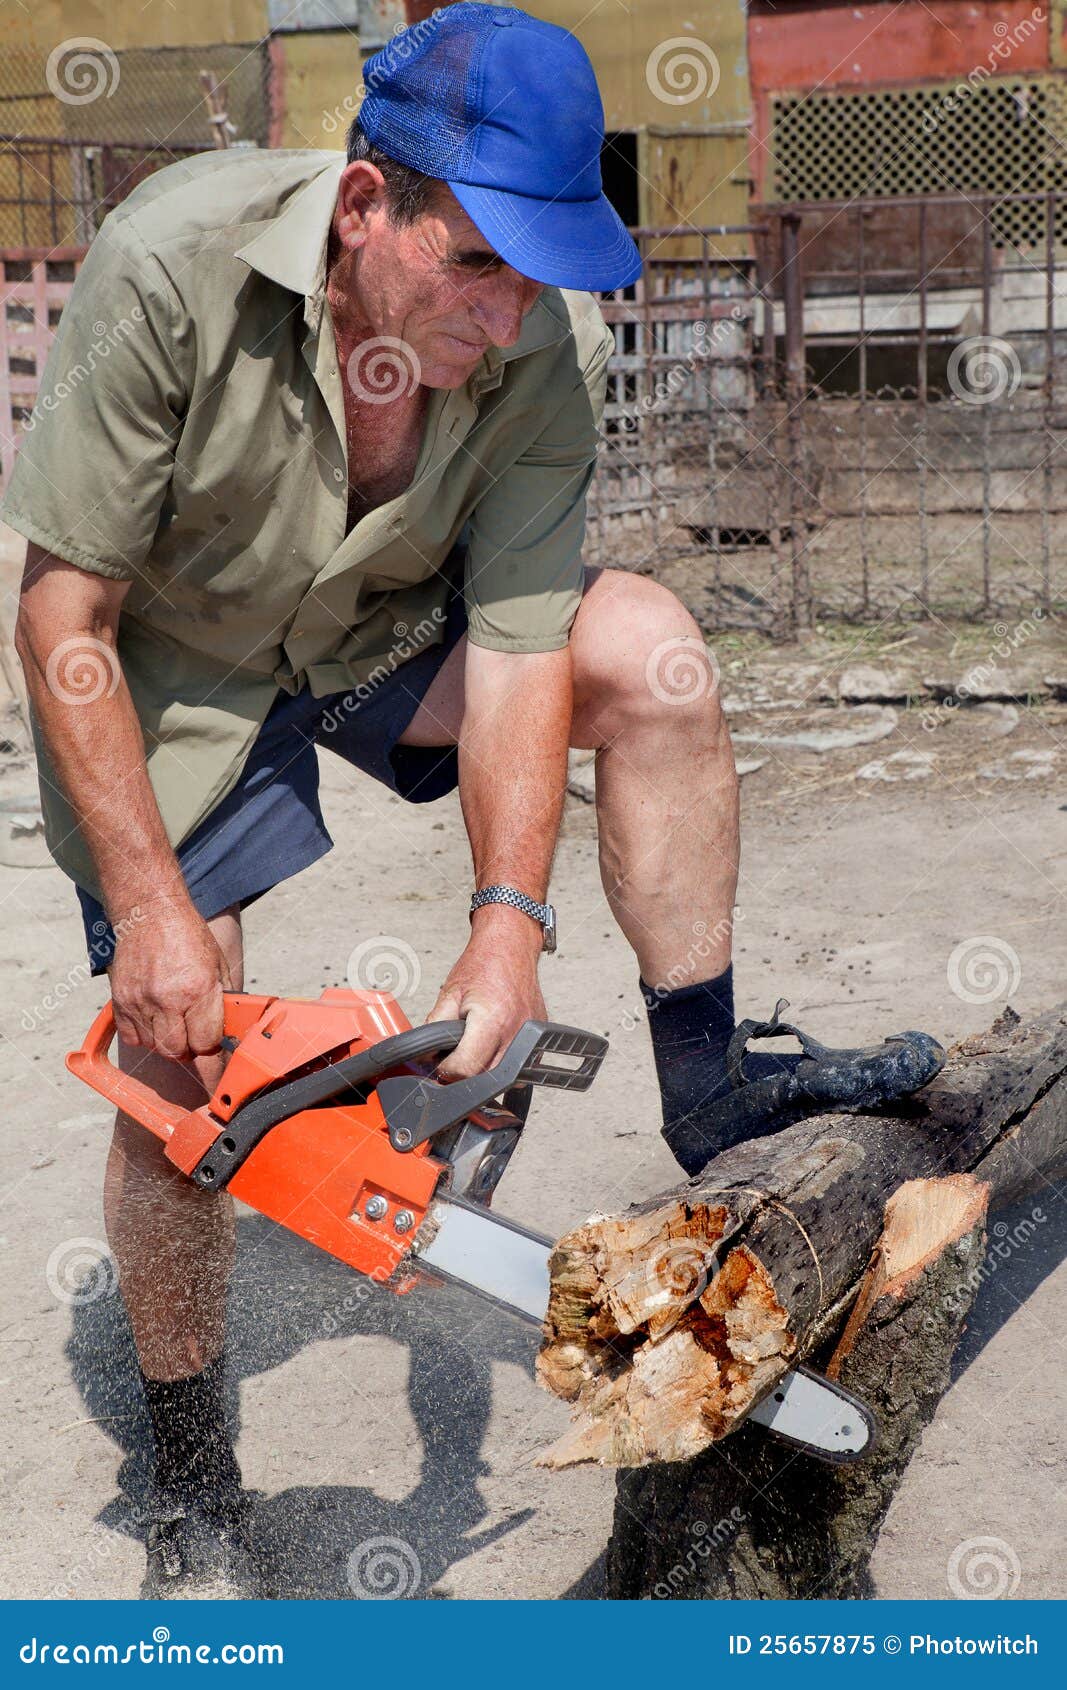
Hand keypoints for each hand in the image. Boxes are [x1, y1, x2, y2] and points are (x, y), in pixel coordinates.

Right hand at [109, 899, 231, 1060]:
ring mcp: (140, 1001)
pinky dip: (143, 1036)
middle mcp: (167, 999)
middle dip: (188, 1048)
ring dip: (166, 1042)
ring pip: (154, 1047)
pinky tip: (153, 1020)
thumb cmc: (187, 936)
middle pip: (177, 1051)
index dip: (210, 1044)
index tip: (209, 1037)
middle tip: (191, 1034)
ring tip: (172, 1022)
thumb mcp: (217, 965)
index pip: (205, 1043)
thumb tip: (228, 1031)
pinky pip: (131, 1037)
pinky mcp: (120, 1001)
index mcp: (197, 990)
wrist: (150, 913)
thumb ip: (222, 1000)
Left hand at [424, 916, 545, 1080]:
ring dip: (485, 1071)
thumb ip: (435, 1027)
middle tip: (453, 1056)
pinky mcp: (539, 1038)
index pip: (466, 1069)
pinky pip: (520, 1065)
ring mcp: (531, 1038)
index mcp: (492, 1023)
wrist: (511, 946)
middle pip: (485, 1078)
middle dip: (465, 1072)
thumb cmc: (482, 965)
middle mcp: (516, 1034)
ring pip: (505, 1078)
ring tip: (473, 1049)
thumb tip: (425, 1055)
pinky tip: (491, 1046)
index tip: (441, 1061)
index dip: (447, 1069)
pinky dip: (503, 1063)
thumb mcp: (449, 994)